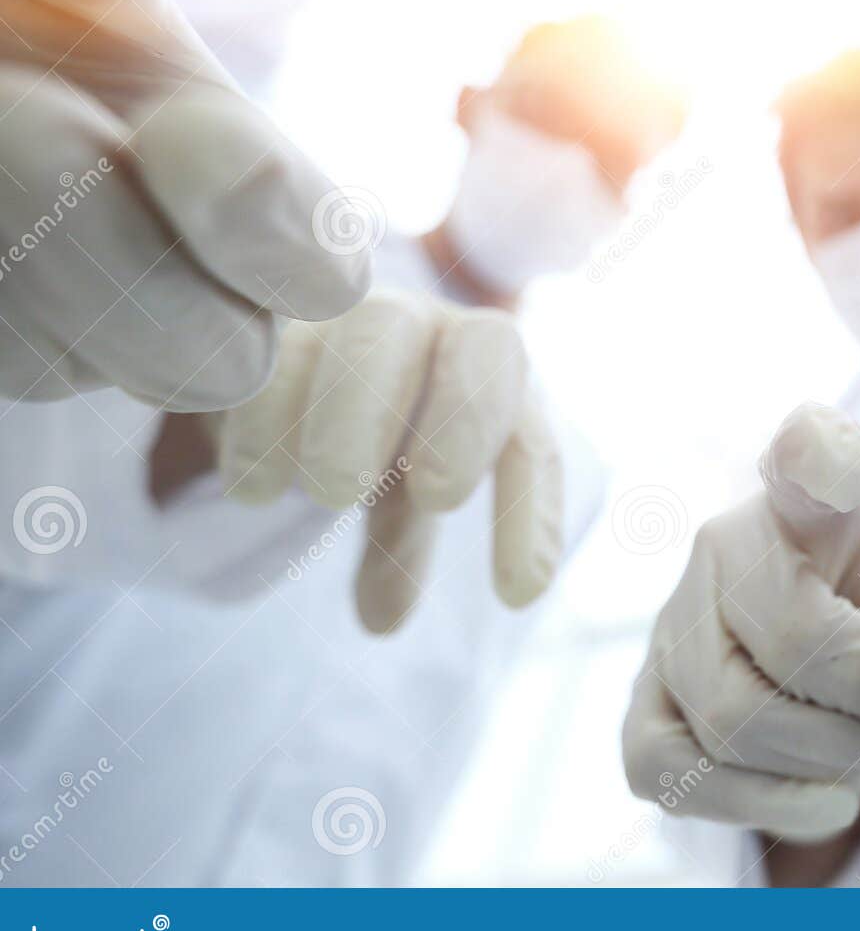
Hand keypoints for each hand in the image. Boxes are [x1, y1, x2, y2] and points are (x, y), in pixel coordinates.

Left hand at [0, 0, 368, 409]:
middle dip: (123, 254)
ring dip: (17, 245)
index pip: (320, 271)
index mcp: (233, 174)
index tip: (182, 130)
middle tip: (30, 117)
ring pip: (60, 367)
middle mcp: (169, 273)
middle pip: (216, 361)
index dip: (277, 227)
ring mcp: (66, 330)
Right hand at [213, 290, 562, 632]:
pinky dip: (269, 419)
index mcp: (494, 377)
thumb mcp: (400, 495)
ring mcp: (361, 308)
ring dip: (357, 418)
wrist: (294, 357)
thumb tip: (381, 621)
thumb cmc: (379, 432)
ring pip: (379, 331)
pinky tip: (254, 490)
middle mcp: (439, 326)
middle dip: (463, 427)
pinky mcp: (281, 312)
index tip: (516, 596)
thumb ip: (400, 545)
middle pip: (481, 350)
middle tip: (435, 503)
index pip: (533, 439)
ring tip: (325, 496)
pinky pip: (281, 348)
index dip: (533, 515)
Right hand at [621, 402, 859, 839]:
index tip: (822, 437)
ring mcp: (670, 624)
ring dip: (826, 765)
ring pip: (728, 718)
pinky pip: (667, 767)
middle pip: (791, 645)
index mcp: (810, 506)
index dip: (813, 453)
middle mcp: (722, 546)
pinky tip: (824, 802)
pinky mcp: (644, 701)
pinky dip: (755, 804)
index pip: (806, 463)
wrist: (837, 672)